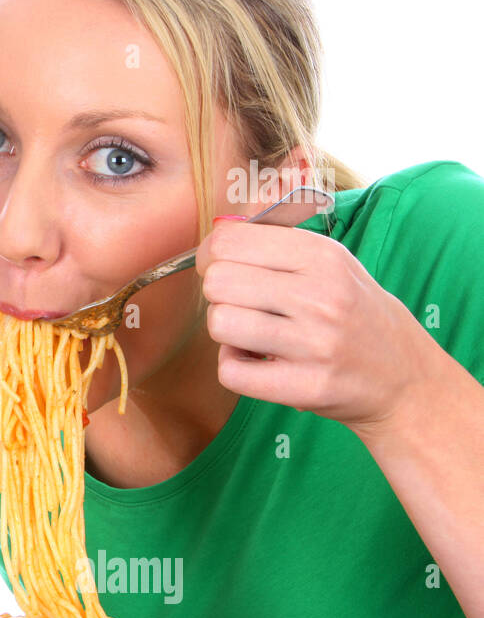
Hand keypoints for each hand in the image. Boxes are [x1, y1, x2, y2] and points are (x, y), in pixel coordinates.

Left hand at [194, 216, 437, 432]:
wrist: (406, 377)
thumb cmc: (353, 313)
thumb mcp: (331, 262)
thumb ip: (275, 241)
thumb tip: (217, 231)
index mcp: (323, 256)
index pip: (229, 241)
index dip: (212, 257)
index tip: (224, 270)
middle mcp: (321, 295)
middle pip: (218, 282)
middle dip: (219, 296)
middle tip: (242, 306)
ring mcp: (316, 344)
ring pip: (220, 324)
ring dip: (227, 333)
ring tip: (254, 335)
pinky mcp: (306, 387)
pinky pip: (230, 372)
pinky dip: (234, 368)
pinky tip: (258, 363)